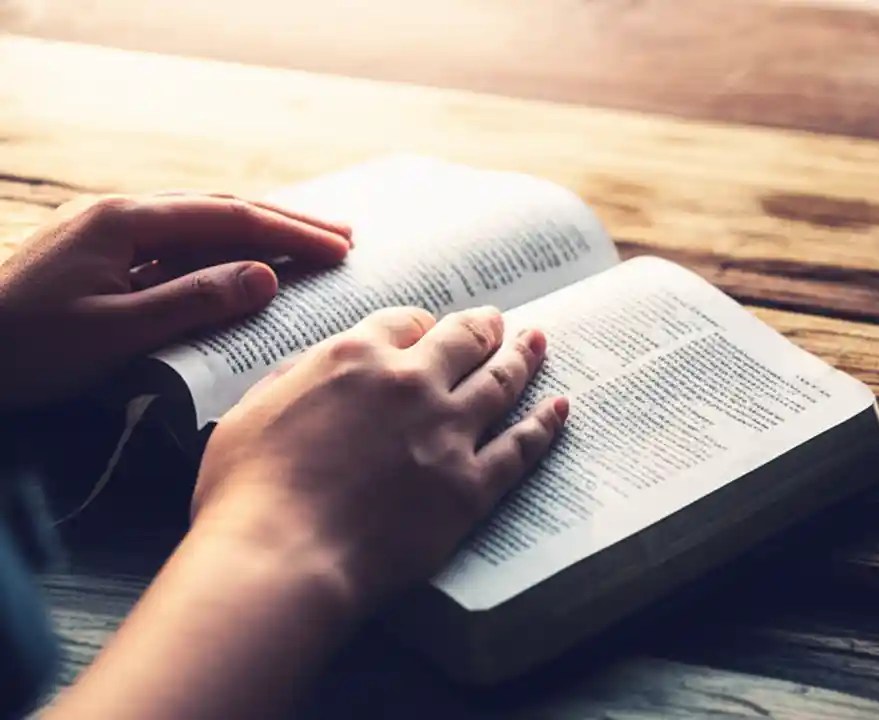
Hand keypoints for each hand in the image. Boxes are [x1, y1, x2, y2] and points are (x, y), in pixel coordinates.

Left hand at [0, 193, 351, 409]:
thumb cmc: (24, 349)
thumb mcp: (113, 332)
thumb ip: (193, 302)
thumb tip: (265, 276)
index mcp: (127, 222)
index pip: (229, 218)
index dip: (291, 234)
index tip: (342, 250)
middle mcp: (122, 216)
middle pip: (221, 210)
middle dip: (286, 223)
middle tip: (345, 237)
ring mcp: (110, 234)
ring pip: (201, 226)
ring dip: (258, 236)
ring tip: (309, 247)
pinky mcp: (102, 259)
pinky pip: (178, 248)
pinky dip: (223, 254)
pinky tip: (243, 268)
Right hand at [191, 305, 567, 617]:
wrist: (280, 557)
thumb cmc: (246, 492)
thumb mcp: (250, 411)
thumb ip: (292, 379)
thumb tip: (315, 368)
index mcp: (354, 358)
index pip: (403, 323)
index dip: (420, 326)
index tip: (428, 331)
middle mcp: (410, 384)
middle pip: (464, 340)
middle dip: (485, 327)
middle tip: (501, 323)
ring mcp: (447, 433)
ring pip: (500, 382)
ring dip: (524, 357)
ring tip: (539, 342)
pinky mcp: (470, 486)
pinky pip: (521, 446)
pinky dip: (545, 423)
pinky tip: (560, 408)